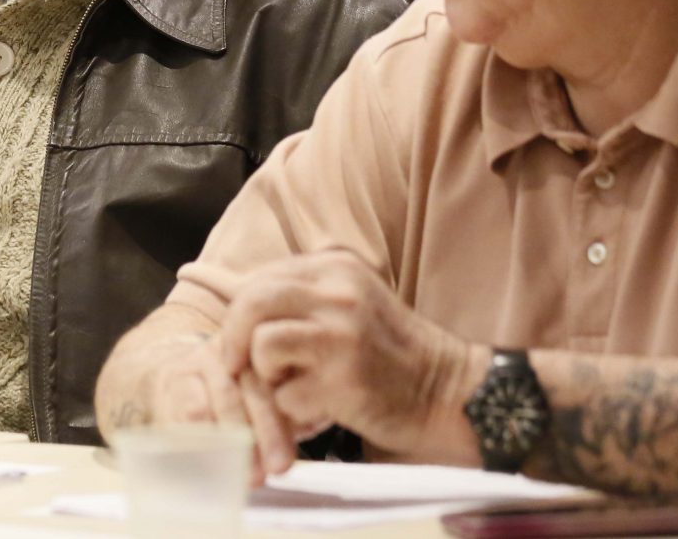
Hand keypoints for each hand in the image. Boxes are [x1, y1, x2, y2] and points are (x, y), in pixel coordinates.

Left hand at [214, 251, 468, 474]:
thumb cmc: (389, 350)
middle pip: (252, 301)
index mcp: (336, 267)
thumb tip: (240, 307)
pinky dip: (292, 410)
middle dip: (232, 336)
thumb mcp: (352, 299)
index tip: (239, 337)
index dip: (240, 312)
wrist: (446, 389)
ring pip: (262, 345)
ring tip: (290, 384)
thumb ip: (304, 294)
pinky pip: (285, 395)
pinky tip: (316, 409)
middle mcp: (338, 294)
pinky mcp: (344, 381)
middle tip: (234, 363)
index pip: (261, 278)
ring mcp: (342, 337)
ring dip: (266, 375)